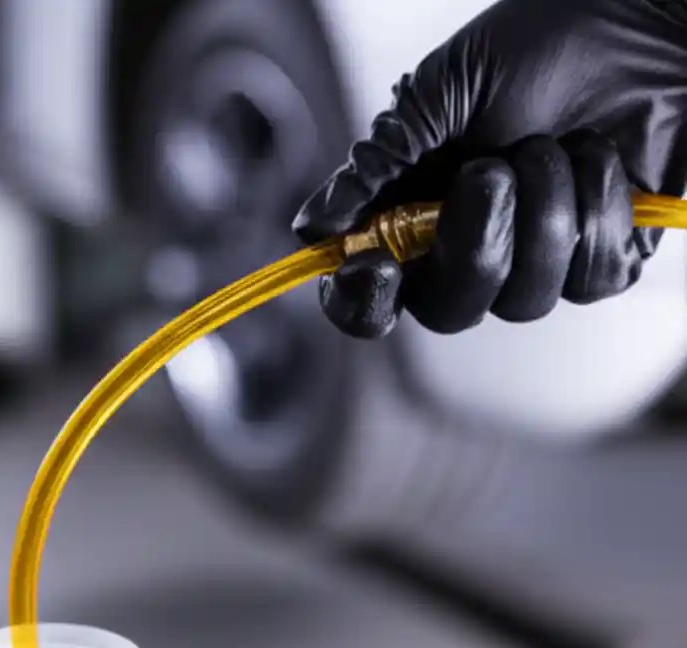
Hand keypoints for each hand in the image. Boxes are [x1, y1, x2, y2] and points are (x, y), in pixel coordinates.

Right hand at [293, 0, 686, 337]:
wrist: (642, 27)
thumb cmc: (537, 45)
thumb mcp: (437, 94)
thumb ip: (376, 164)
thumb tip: (312, 226)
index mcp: (411, 215)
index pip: (368, 295)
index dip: (361, 301)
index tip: (374, 268)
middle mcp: (467, 250)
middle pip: (447, 312)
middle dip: (472, 244)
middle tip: (492, 171)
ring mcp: (535, 261)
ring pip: (523, 300)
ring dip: (543, 210)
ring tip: (554, 146)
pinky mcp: (603, 259)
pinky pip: (592, 277)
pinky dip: (598, 210)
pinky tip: (600, 160)